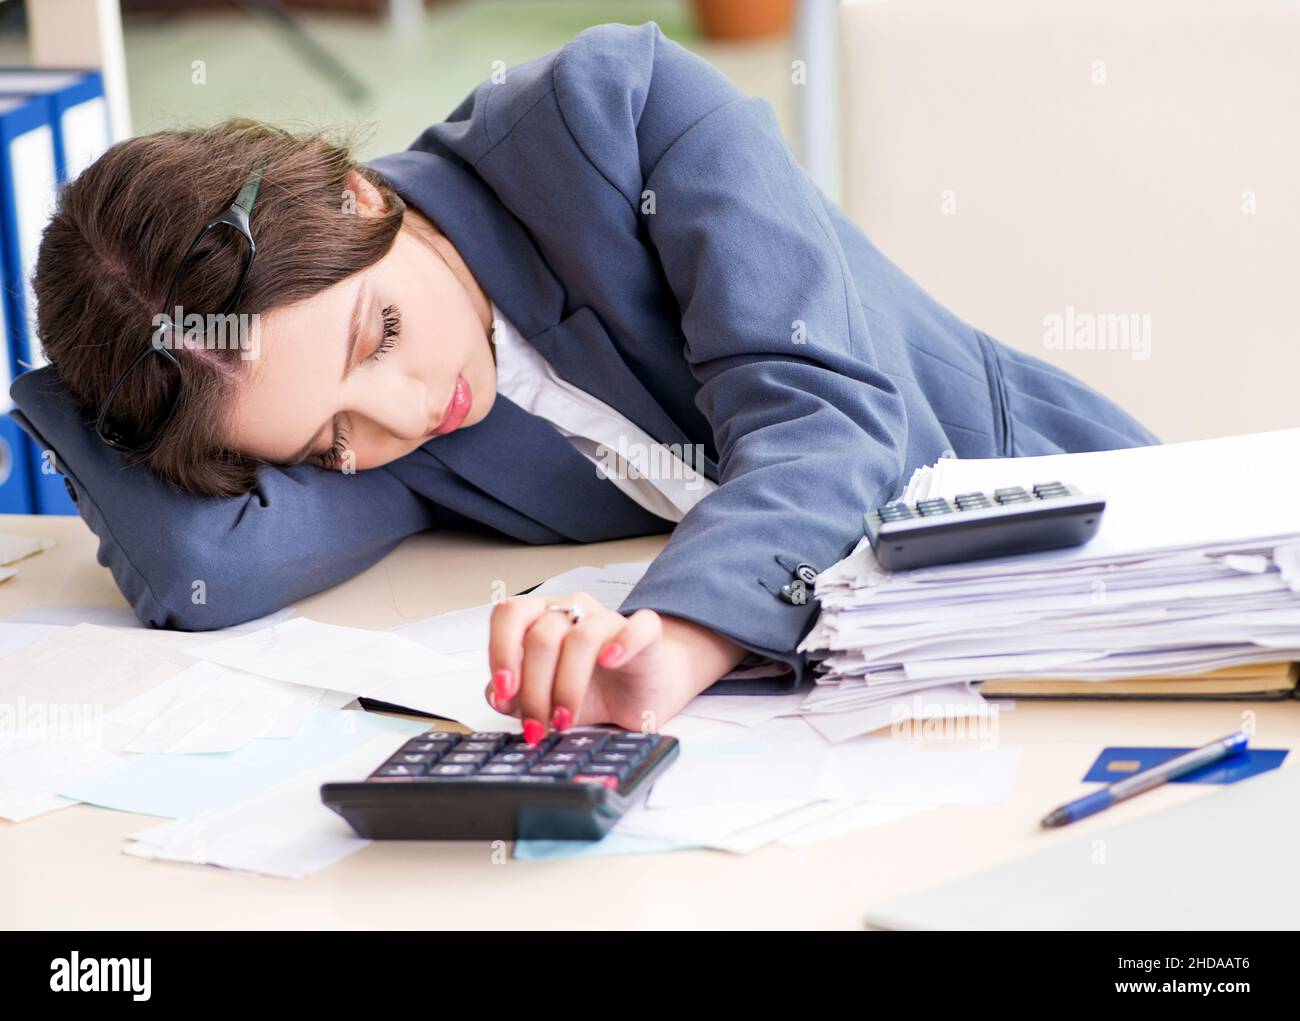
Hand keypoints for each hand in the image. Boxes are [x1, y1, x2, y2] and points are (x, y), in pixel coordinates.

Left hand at [483, 592, 674, 739]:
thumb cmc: (593, 690)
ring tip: (565, 719)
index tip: (505, 690)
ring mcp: (609, 619)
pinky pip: (637, 626)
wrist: (642, 694)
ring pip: (581, 639)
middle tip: (536, 724)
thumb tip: (497, 696)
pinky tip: (611, 661)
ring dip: (568, 687)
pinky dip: (623, 642)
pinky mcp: (645, 633)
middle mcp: (573, 611)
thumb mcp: (545, 700)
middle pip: (542, 636)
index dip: (501, 651)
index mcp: (541, 618)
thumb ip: (516, 696)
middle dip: (534, 689)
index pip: (509, 615)